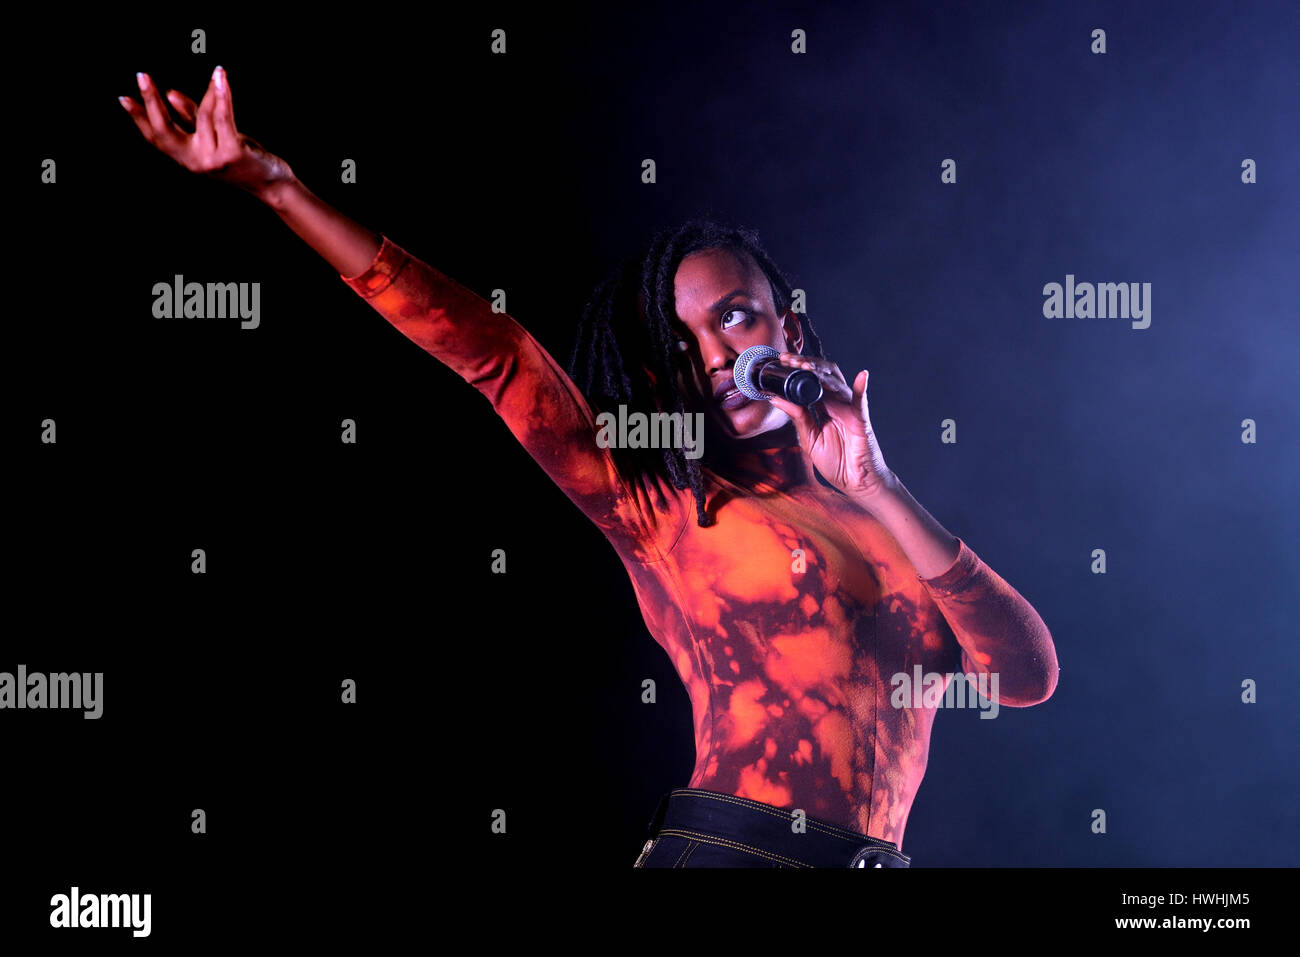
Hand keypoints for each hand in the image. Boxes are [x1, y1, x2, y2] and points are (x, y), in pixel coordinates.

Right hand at [119, 67, 294, 199]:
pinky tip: (219, 77)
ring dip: (210, 93)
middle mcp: (195, 162)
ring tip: (218, 73)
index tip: (123, 98)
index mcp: (186, 159)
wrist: (271, 183)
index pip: (156, 138)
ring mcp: (213, 159)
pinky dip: (222, 96)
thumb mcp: (213, 138)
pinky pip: (223, 118)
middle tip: (141, 76)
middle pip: (166, 130)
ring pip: (204, 117)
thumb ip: (191, 118)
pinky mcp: (233, 153)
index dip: (139, 118)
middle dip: (151, 102)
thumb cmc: (241, 159)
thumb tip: (170, 94)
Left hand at [766, 353, 895, 498]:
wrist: (855, 483)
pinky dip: (861, 387)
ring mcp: (849, 409)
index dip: (796, 369)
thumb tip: (775, 397)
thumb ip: (797, 417)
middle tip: (787, 360)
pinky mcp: (861, 420)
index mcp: (823, 406)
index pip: (809, 380)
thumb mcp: (809, 439)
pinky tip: (862, 376)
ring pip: (836, 382)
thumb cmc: (836, 461)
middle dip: (805, 364)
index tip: (780, 362)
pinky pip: (861, 401)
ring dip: (821, 372)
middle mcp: (836, 403)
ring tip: (804, 365)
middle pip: (822, 375)